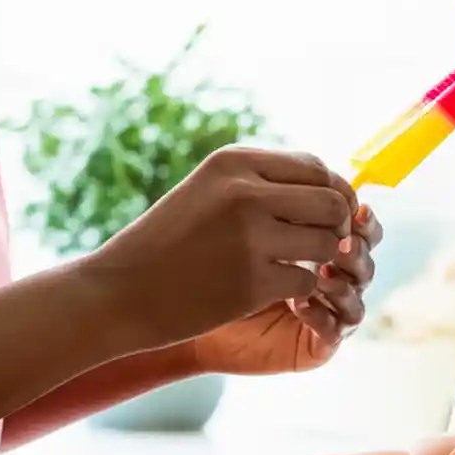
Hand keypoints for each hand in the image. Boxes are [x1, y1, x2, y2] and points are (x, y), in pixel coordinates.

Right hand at [79, 146, 357, 353]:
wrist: (118, 292)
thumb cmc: (169, 243)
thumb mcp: (210, 191)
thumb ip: (263, 183)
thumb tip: (333, 187)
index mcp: (234, 162)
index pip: (316, 168)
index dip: (332, 193)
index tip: (324, 216)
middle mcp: (246, 192)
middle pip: (333, 202)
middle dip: (336, 226)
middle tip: (320, 246)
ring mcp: (250, 237)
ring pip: (328, 243)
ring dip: (321, 260)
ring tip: (294, 266)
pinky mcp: (253, 282)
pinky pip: (306, 281)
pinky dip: (298, 290)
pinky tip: (275, 291)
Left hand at [192, 205, 382, 374]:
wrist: (174, 312)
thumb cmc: (206, 258)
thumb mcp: (243, 216)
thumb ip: (280, 195)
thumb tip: (317, 169)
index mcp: (319, 236)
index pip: (358, 221)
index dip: (357, 213)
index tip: (346, 206)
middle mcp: (330, 270)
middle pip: (367, 252)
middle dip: (355, 245)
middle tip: (339, 241)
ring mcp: (327, 306)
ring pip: (360, 289)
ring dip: (344, 277)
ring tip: (321, 271)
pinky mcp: (316, 341)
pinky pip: (338, 328)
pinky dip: (323, 315)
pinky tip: (299, 303)